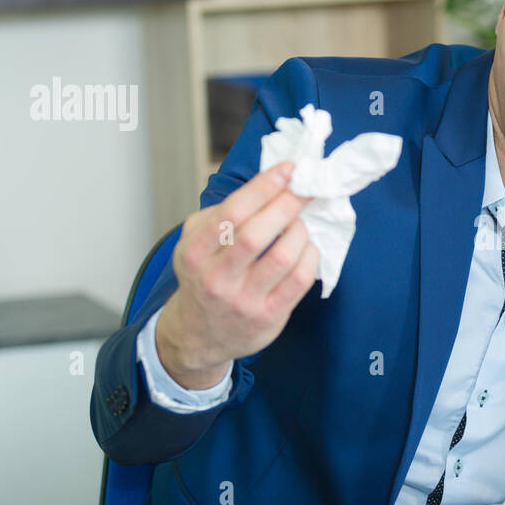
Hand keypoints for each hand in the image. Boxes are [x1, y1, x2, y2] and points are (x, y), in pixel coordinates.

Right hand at [156, 161, 321, 388]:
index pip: (233, 212)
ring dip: (300, 231)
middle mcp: (216, 277)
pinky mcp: (268, 316)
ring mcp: (243, 299)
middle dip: (288, 204)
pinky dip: (311, 256)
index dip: (264, 186)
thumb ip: (220, 214)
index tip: (288, 169)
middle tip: (305, 189)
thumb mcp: (194, 243)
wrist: (198, 335)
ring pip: (283, 256)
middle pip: (258, 233)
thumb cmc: (203, 277)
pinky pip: (299, 280)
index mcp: (196, 252)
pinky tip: (308, 247)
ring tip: (301, 223)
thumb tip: (267, 184)